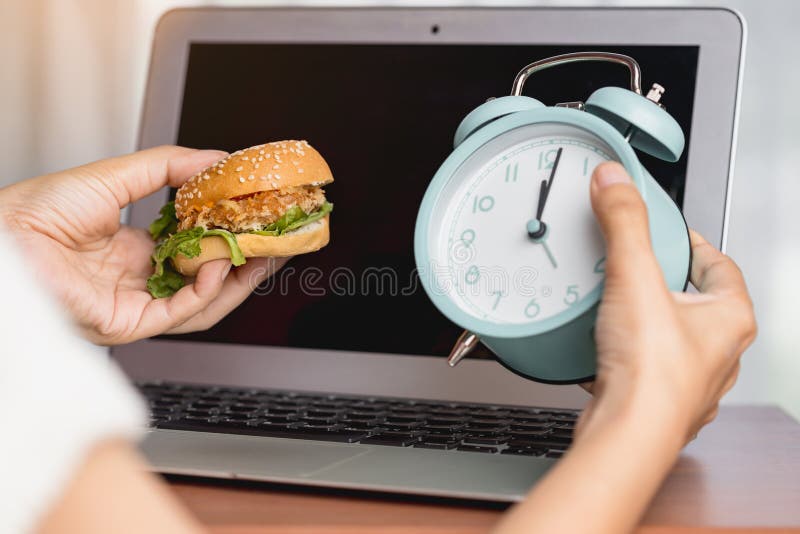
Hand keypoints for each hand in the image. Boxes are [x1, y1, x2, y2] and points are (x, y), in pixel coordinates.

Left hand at [0, 146, 286, 344]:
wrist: (3, 236)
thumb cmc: (37, 210)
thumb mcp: (115, 176)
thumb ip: (168, 167)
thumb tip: (216, 159)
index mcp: (135, 252)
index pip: (196, 250)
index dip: (230, 237)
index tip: (257, 219)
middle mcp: (138, 282)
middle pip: (208, 281)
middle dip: (246, 264)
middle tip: (276, 242)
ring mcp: (135, 305)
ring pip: (202, 304)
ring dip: (237, 283)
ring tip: (263, 256)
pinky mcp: (127, 323)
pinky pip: (178, 314)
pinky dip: (205, 293)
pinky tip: (221, 267)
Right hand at [577, 161, 756, 444]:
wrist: (627, 435)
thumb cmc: (652, 376)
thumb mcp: (635, 279)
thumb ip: (624, 224)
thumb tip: (615, 182)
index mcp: (730, 319)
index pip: (722, 265)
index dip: (695, 243)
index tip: (671, 232)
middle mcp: (718, 352)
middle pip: (694, 299)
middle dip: (663, 280)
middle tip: (633, 264)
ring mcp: (689, 378)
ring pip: (670, 335)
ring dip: (644, 317)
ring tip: (613, 303)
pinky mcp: (658, 398)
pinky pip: (644, 362)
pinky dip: (625, 350)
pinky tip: (600, 343)